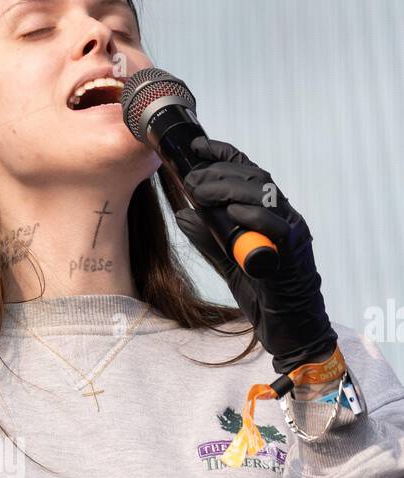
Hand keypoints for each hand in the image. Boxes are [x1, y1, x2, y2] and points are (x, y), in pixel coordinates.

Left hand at [173, 136, 337, 378]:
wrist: (290, 330)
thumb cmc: (263, 295)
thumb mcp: (227, 261)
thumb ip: (208, 237)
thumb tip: (182, 213)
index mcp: (271, 214)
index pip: (250, 174)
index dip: (224, 156)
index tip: (197, 148)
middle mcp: (285, 217)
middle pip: (256, 178)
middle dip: (220, 172)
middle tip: (191, 177)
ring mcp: (292, 232)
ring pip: (267, 194)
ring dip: (230, 188)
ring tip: (202, 190)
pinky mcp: (294, 253)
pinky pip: (277, 226)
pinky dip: (253, 216)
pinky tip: (231, 212)